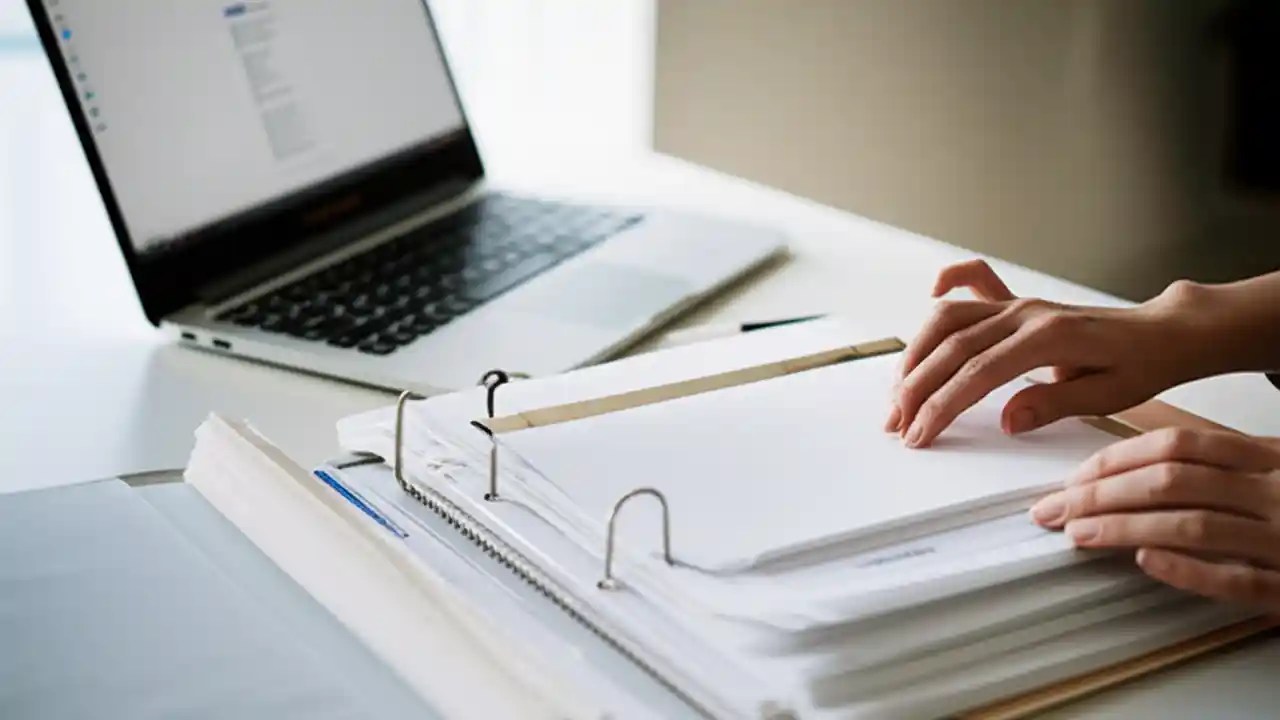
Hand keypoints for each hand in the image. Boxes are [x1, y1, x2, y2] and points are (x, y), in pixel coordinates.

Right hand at [886, 259, 1210, 447]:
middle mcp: (1025, 314)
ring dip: (917, 352)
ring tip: (899, 389)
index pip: (978, 374)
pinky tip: (930, 293)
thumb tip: (1008, 420)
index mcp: (1048, 338)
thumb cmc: (1140, 365)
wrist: (1163, 333)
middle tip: (895, 422)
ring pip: (949, 318)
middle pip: (951, 347)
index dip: (942, 406)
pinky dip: (949, 283)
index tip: (919, 434)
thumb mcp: (1107, 397)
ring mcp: (1019, 305)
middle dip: (916, 388)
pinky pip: (975, 282)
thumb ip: (1054, 404)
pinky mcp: (1017, 303)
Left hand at [1030, 428, 1279, 612]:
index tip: (1072, 477)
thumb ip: (1218, 467)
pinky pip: (1236, 579)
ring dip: (1124, 528)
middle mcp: (1276, 491)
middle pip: (1170, 481)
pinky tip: (1148, 563)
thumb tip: (1134, 471)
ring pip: (1193, 526)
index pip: (1177, 446)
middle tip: (1053, 509)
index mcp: (1269, 458)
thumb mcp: (1272, 472)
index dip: (1115, 460)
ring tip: (1079, 533)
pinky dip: (1188, 570)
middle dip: (1100, 493)